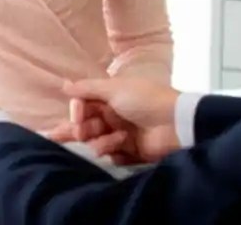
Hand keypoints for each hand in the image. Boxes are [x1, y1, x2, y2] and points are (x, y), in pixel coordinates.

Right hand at [48, 78, 181, 164]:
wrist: (177, 123)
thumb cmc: (144, 100)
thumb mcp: (114, 88)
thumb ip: (87, 89)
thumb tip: (64, 85)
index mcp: (109, 97)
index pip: (83, 105)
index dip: (77, 112)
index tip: (77, 118)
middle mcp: (113, 115)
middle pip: (87, 125)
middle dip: (81, 131)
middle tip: (81, 135)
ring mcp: (122, 133)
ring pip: (97, 141)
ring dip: (101, 142)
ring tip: (113, 142)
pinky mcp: (131, 151)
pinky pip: (113, 155)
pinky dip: (114, 153)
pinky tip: (122, 149)